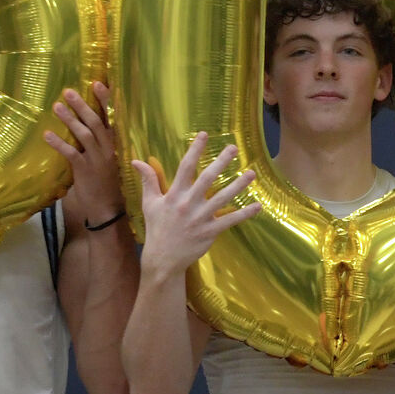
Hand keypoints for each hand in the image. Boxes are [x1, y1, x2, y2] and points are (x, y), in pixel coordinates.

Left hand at [46, 83, 126, 218]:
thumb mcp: (108, 159)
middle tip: (69, 91)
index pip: (112, 118)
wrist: (107, 208)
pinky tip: (47, 135)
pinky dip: (59, 143)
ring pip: (84, 135)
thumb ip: (100, 143)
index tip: (99, 84)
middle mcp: (109, 149)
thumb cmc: (106, 182)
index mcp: (115, 144)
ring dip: (70, 120)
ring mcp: (98, 159)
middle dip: (83, 105)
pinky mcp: (85, 170)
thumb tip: (84, 125)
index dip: (106, 101)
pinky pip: (71, 153)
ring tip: (57, 106)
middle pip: (97, 122)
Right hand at [129, 132, 261, 279]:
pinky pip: (230, 221)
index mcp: (174, 195)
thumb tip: (137, 161)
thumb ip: (148, 181)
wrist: (162, 258)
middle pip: (207, 179)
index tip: (204, 134)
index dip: (195, 150)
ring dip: (238, 186)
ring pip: (222, 198)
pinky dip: (244, 214)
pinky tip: (257, 206)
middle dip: (221, 162)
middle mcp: (188, 204)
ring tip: (252, 173)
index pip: (185, 167)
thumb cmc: (157, 228)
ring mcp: (200, 218)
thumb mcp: (149, 203)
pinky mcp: (210, 232)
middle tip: (234, 148)